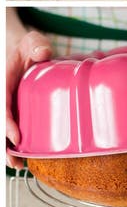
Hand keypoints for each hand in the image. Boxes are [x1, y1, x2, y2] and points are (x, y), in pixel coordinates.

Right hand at [7, 30, 51, 168]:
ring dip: (7, 148)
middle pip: (0, 124)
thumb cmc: (28, 47)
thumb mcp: (32, 41)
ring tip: (19, 165)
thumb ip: (36, 45)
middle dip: (3, 145)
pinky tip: (22, 154)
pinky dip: (13, 141)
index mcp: (3, 84)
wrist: (23, 49)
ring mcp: (8, 104)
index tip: (16, 137)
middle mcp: (3, 97)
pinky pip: (12, 126)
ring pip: (2, 130)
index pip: (1, 107)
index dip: (6, 124)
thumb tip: (43, 53)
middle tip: (15, 162)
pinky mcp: (15, 109)